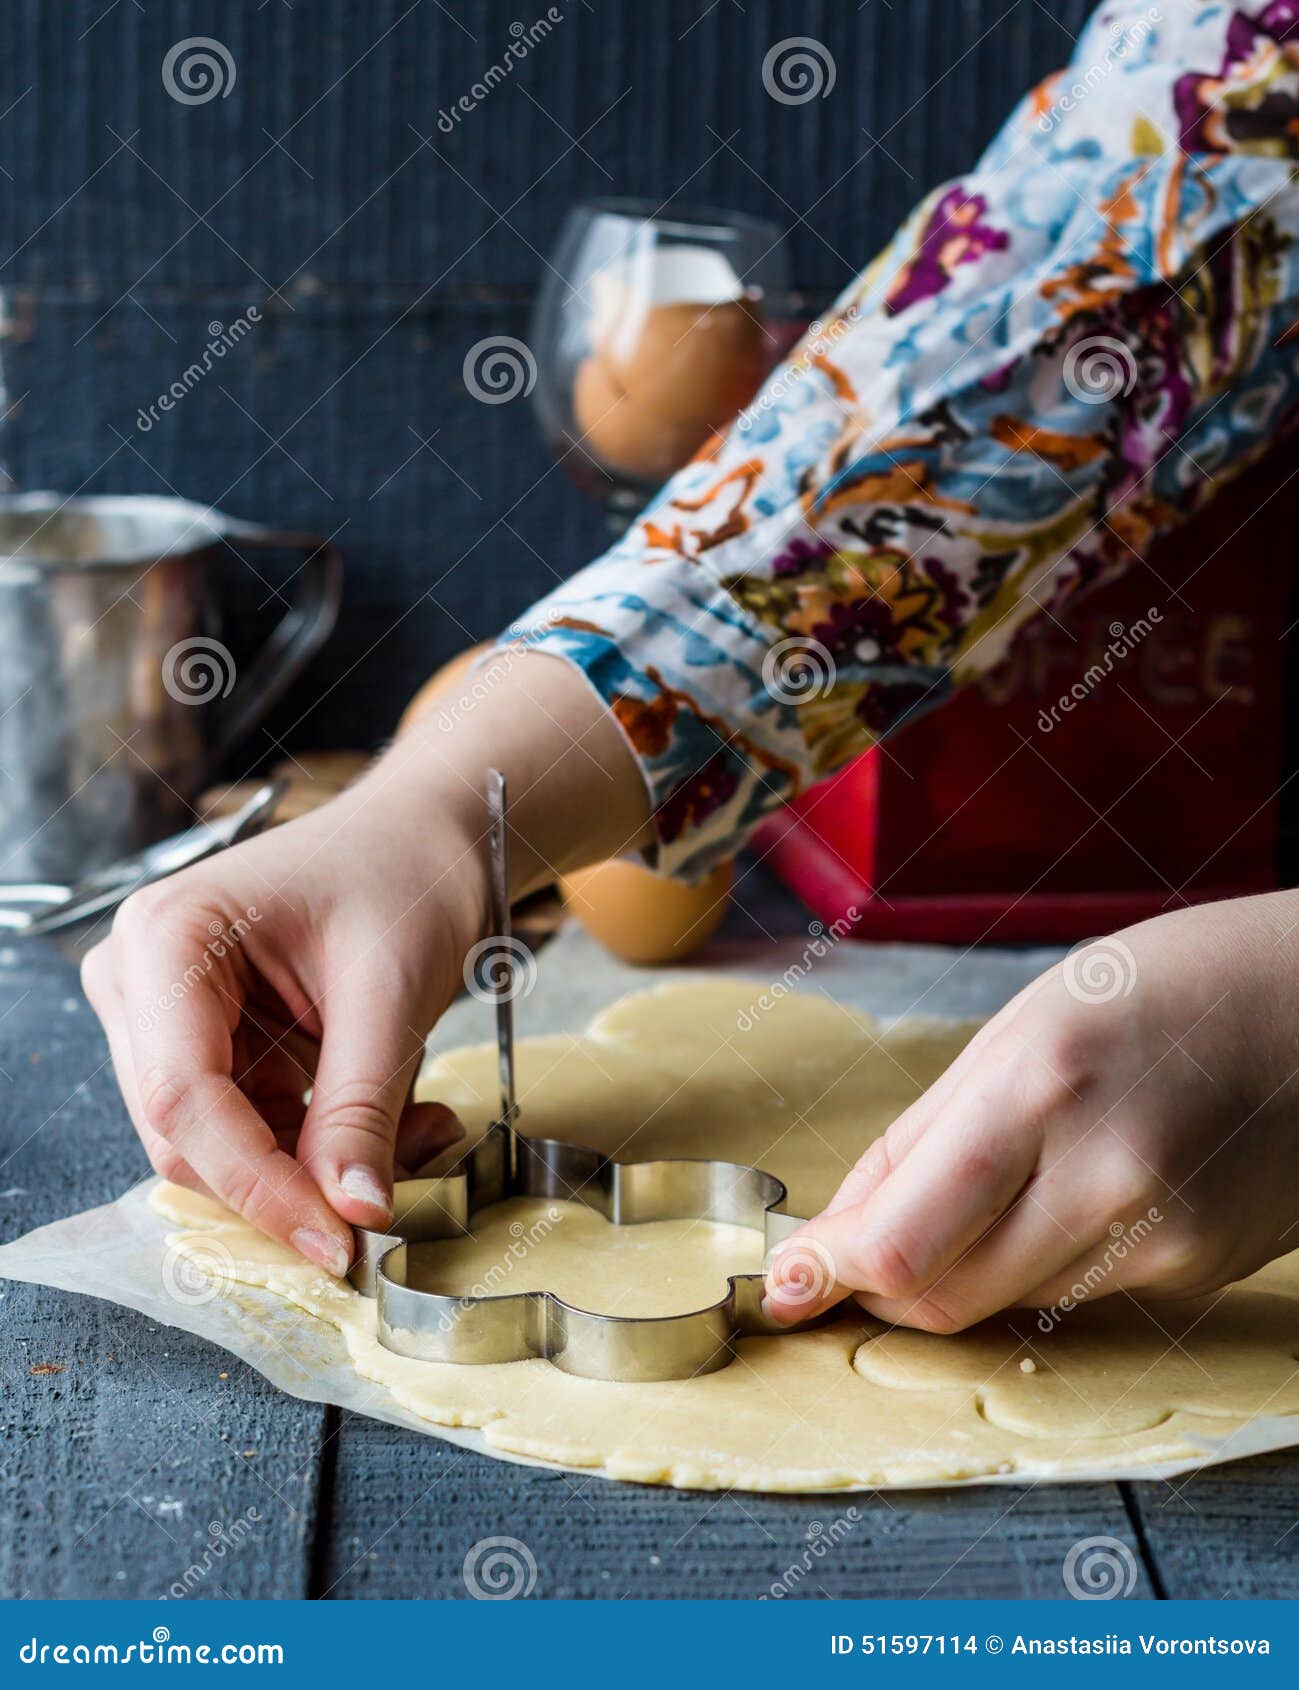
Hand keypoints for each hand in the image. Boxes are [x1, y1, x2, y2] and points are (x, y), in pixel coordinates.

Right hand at [82, 653, 649, 1274]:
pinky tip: (399, 1119)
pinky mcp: (212, 1046)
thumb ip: (361, 1107)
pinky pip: (253, 1130)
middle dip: (291, 1180)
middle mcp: (142, 979)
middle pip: (187, 1134)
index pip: (185, 1097)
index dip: (258, 1185)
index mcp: (167, 937)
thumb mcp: (390, 992)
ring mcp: (168, 1016)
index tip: (333, 1242)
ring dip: (318, 1165)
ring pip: (220, 1146)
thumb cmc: (405, 873)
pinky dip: (324, 1144)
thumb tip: (352, 1212)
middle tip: (388, 1198)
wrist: (429, 835)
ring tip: (420, 1129)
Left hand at [764, 894, 1298, 1331]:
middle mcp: (1105, 1176)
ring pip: (1003, 1303)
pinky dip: (1035, 1263)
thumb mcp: (1021, 1026)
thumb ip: (920, 1139)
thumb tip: (838, 1230)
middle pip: (942, 1295)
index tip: (786, 1282)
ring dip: (956, 1271)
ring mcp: (1162, 1239)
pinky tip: (1063, 1195)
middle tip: (850, 1256)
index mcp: (1040, 1086)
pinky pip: (1073, 1294)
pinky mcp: (1198, 1274)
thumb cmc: (1164, 991)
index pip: (903, 1240)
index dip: (828, 1273)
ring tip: (981, 1193)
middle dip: (878, 1284)